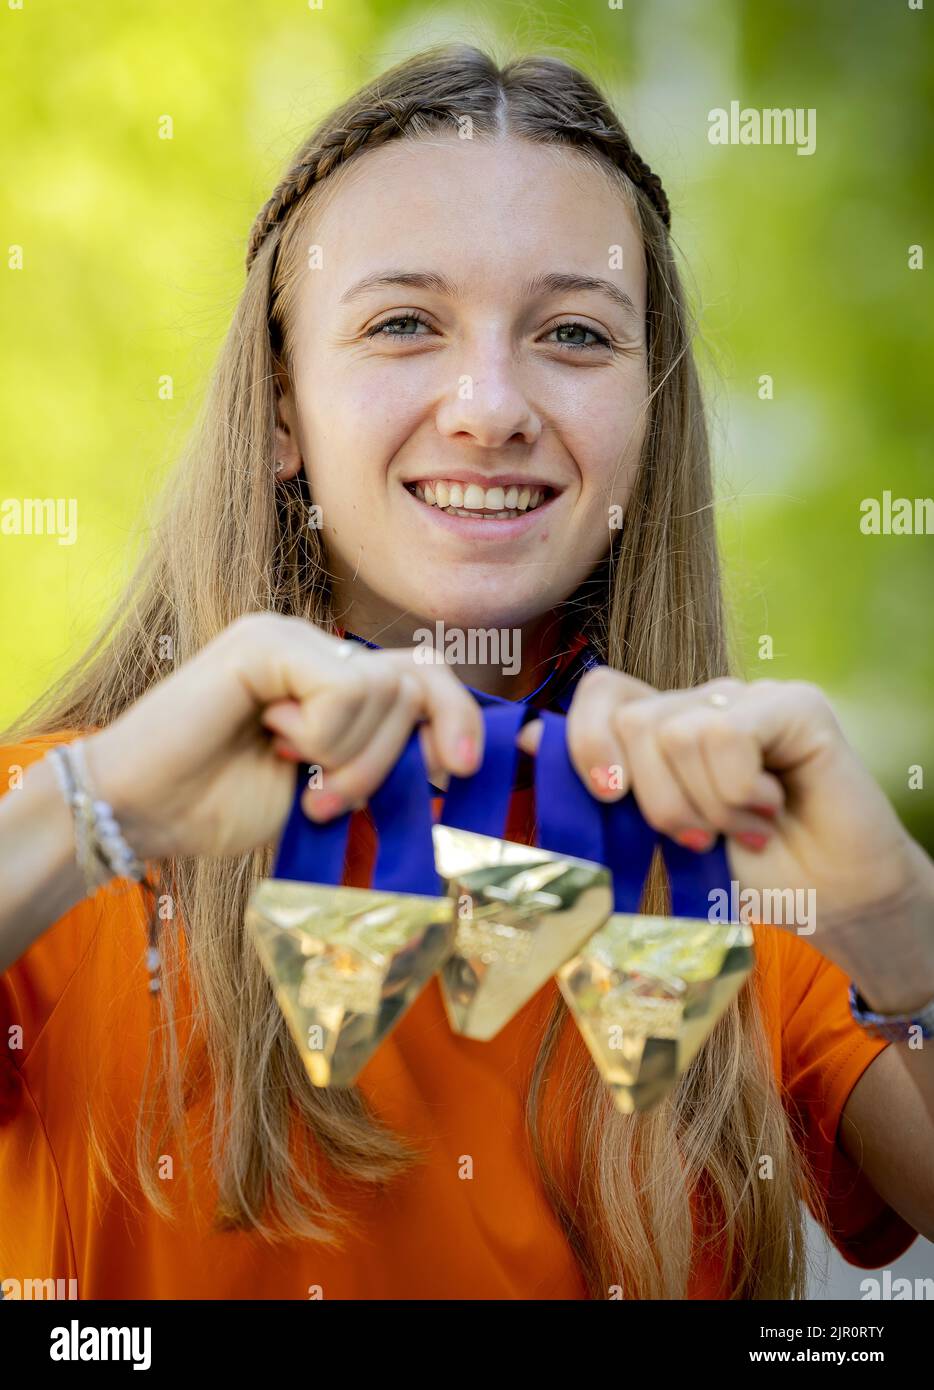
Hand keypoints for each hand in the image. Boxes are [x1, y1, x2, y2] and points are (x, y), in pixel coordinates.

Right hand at [85, 614, 483, 859]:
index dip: (462, 718)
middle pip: (420, 682)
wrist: (142, 811)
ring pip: (386, 693)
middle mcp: (317, 646)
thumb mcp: (328, 788)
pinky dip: (322, 735)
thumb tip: (459, 763)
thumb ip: (383, 763)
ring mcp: (290, 636)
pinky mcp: (264, 642)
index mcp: (334, 676)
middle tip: (343, 799)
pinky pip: (343, 688)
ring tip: (302, 780)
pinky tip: (273, 741)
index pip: (425, 678)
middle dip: (400, 757)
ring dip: (354, 761)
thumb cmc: (225, 804)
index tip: (477, 768)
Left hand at [518, 670, 931, 948]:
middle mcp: (702, 701)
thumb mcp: (658, 831)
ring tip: (742, 826)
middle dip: (654, 798)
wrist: (833, 900)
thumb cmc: (746, 870)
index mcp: (665, 726)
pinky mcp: (794, 704)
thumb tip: (526, 736)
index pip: (602, 691)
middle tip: (696, 834)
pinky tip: (768, 809)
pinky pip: (725, 734)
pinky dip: (737, 791)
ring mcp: (749, 696)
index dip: (585, 740)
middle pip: (631, 719)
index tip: (608, 797)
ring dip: (704, 805)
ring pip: (674, 732)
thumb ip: (605, 782)